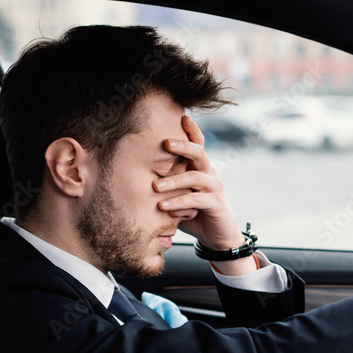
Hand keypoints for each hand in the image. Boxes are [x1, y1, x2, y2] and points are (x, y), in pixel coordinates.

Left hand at [154, 116, 256, 274]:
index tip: (181, 117)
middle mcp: (209, 173)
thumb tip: (136, 177)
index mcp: (200, 167)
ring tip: (154, 186)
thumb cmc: (194, 213)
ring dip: (173, 181)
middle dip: (182, 146)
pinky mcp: (215, 204)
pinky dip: (178, 202)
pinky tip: (163, 206)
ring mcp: (214, 187)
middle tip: (164, 143)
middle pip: (198, 152)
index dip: (191, 130)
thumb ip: (165, 185)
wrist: (217, 236)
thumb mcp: (177, 195)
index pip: (197, 144)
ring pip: (195, 176)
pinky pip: (196, 200)